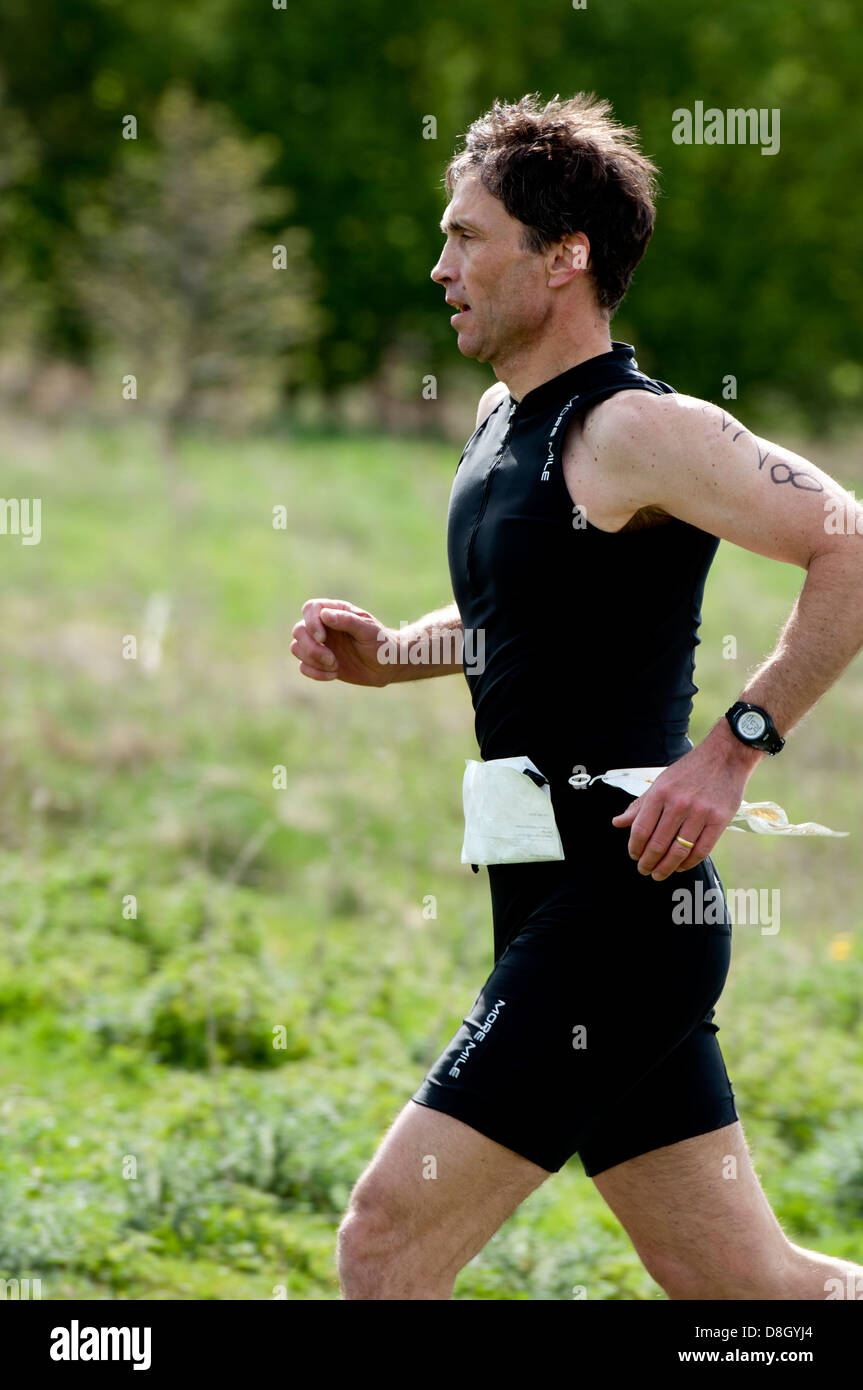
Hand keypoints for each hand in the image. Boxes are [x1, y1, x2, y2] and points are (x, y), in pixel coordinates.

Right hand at [291, 598, 392, 687]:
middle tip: (332, 659)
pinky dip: (315, 673)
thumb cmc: (381, 643)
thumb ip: (347, 621)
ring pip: (297, 648)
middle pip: (299, 631)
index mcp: (335, 612)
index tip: (323, 639)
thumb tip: (325, 615)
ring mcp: (320, 645)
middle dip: (311, 648)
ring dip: (313, 660)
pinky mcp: (319, 662)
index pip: (310, 608)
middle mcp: (323, 626)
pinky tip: (334, 675)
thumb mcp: (369, 630)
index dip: (311, 623)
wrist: (387, 666)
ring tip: (335, 667)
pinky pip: (303, 666)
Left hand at [610, 730, 756, 878]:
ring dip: (666, 868)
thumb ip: (639, 805)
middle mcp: (678, 803)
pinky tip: (680, 866)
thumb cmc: (690, 770)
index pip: (641, 829)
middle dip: (647, 862)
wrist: (726, 756)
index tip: (633, 855)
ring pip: (678, 851)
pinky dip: (688, 863)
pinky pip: (701, 850)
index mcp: (660, 793)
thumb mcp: (660, 782)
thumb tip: (617, 823)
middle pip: (657, 844)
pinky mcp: (719, 820)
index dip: (634, 848)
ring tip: (659, 873)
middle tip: (644, 870)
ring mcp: (700, 813)